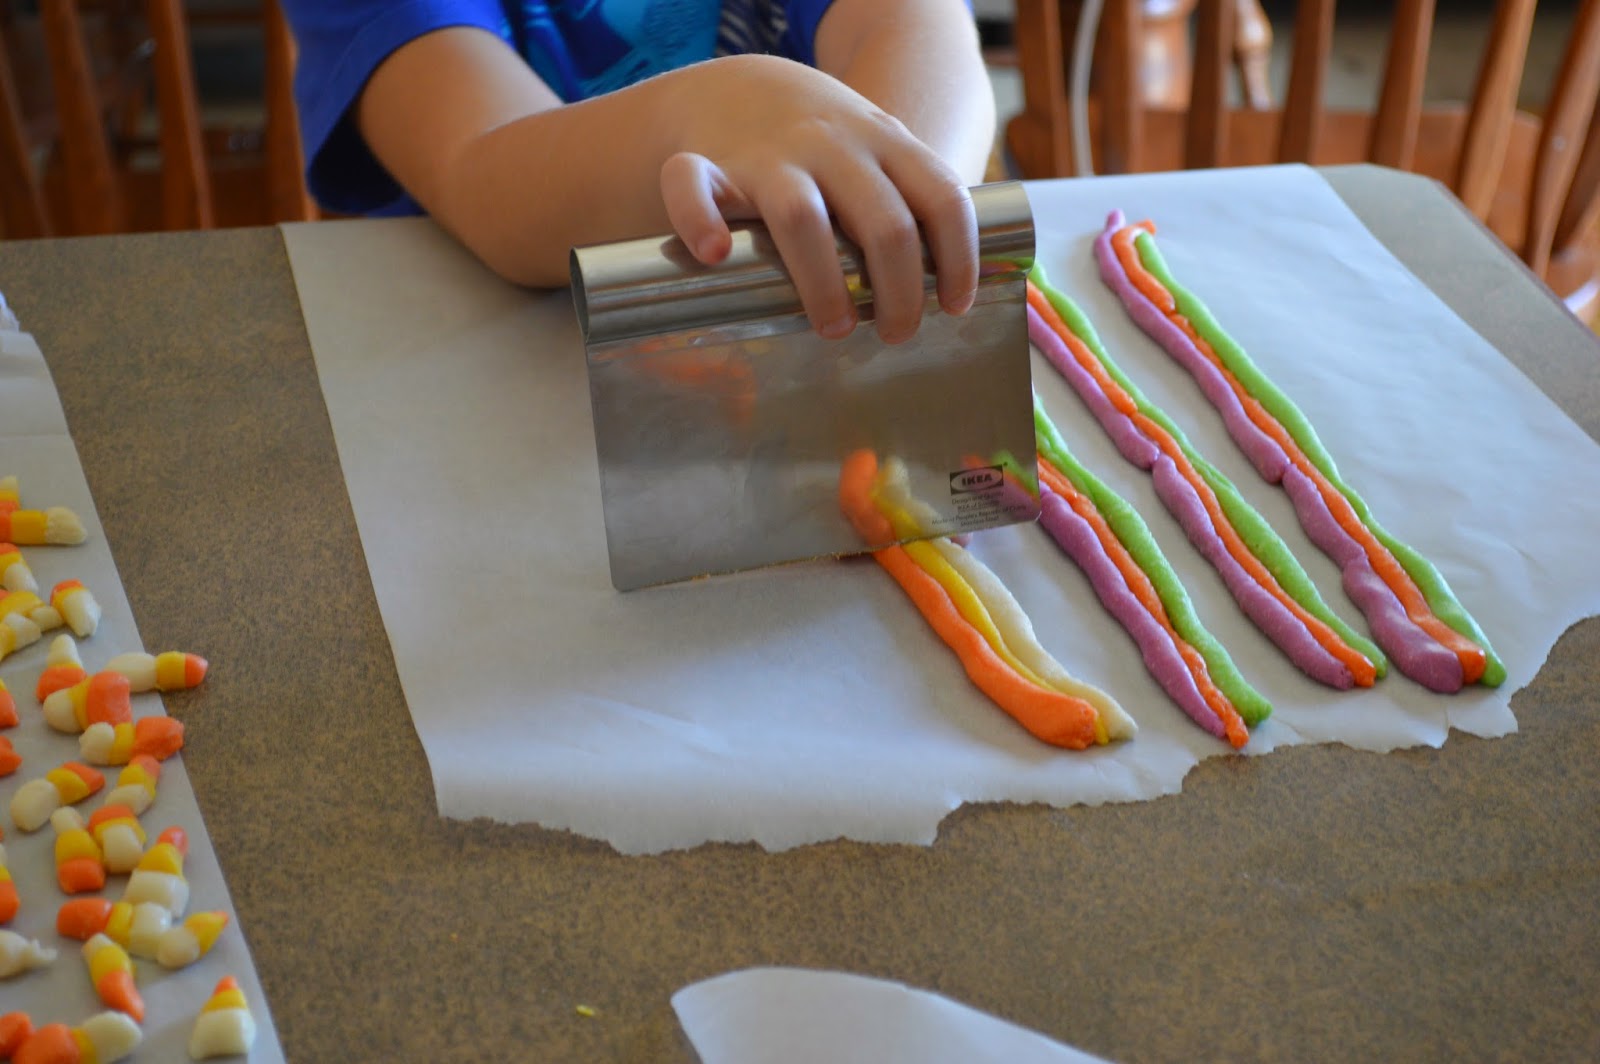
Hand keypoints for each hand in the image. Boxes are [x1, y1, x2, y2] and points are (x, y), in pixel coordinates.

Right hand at [657, 55, 977, 344]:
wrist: (738, 88)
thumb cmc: (824, 148)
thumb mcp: (880, 153)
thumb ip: (912, 205)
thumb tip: (954, 294)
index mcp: (886, 143)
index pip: (942, 198)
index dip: (959, 259)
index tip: (954, 306)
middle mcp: (833, 146)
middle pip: (883, 223)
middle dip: (899, 291)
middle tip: (896, 333)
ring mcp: (771, 155)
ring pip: (800, 217)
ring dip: (823, 283)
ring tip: (835, 327)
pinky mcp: (709, 166)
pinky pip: (694, 188)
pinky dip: (700, 221)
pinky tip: (713, 254)